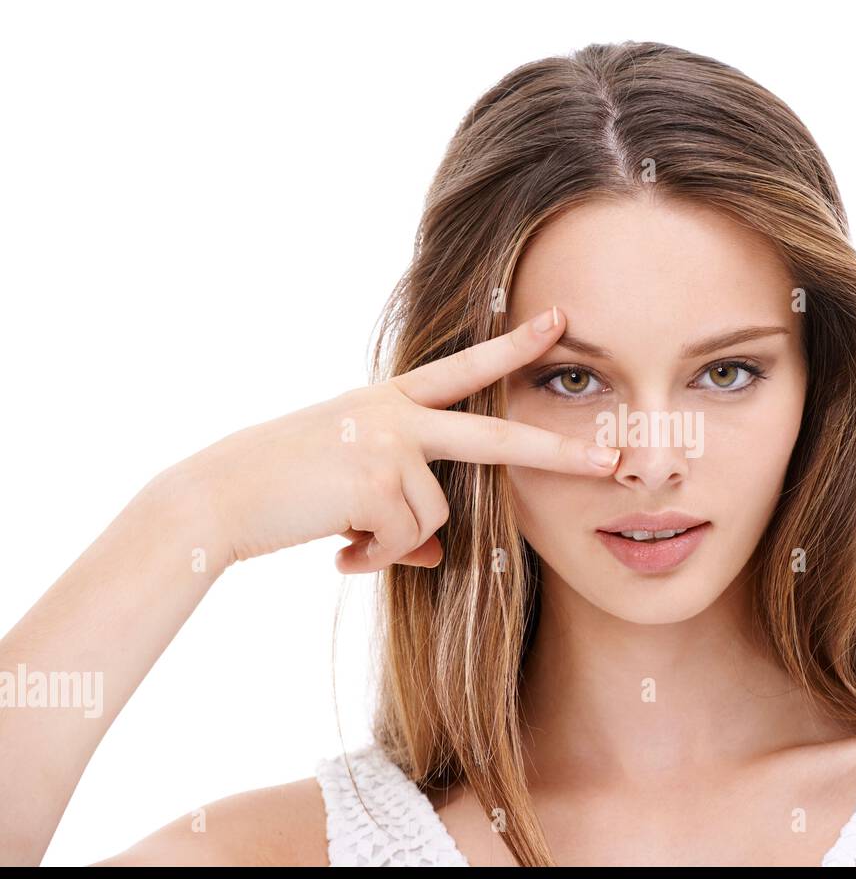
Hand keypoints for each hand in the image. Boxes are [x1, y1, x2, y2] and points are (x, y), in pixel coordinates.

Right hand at [163, 306, 618, 573]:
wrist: (220, 495)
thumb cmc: (287, 487)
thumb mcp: (354, 483)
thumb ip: (405, 504)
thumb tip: (441, 555)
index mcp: (391, 401)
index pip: (463, 369)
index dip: (512, 346)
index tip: (559, 321)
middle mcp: (397, 415)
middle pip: (495, 438)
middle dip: (556, 454)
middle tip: (613, 461)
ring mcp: (389, 446)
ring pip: (435, 518)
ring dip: (394, 540)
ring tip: (346, 532)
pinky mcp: (378, 483)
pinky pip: (408, 543)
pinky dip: (377, 557)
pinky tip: (339, 548)